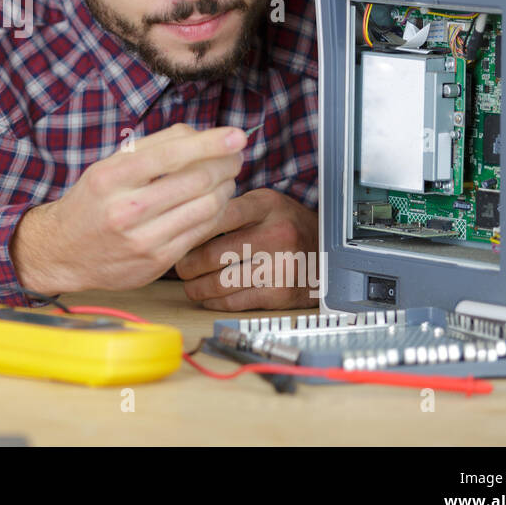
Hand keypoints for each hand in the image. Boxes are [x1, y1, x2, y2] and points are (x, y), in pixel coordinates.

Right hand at [10, 123, 245, 294]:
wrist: (63, 250)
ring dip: (225, 188)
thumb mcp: (109, 166)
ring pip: (206, 206)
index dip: (211, 143)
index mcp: (111, 177)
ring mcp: (143, 239)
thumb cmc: (93, 201)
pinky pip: (201, 231)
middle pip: (196, 180)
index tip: (237, 135)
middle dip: (225, 164)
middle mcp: (125, 209)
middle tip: (235, 156)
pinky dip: (216, 212)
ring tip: (225, 178)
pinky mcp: (157, 261)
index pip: (171, 154)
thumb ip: (153, 147)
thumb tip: (201, 135)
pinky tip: (214, 202)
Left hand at [173, 187, 318, 310]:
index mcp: (266, 205)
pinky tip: (207, 296)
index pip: (217, 215)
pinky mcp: (280, 294)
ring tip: (189, 283)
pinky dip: (213, 301)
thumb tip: (183, 221)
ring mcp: (280, 266)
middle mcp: (276, 234)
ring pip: (220, 282)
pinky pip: (234, 301)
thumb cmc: (285, 224)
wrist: (328, 251)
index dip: (190, 230)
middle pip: (213, 254)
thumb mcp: (264, 203)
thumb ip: (229, 207)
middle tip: (179, 267)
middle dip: (187, 265)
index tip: (176, 237)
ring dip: (196, 287)